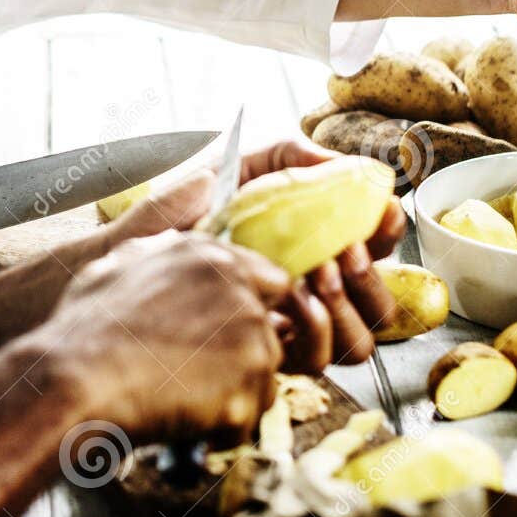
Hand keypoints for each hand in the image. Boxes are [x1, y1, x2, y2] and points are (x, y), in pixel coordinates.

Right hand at [38, 230, 287, 440]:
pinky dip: (225, 429)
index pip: (270, 279)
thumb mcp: (116, 265)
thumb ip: (159, 253)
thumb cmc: (82, 329)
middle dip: (250, 356)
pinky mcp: (250, 380)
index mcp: (207, 255)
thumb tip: (169, 247)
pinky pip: (252, 416)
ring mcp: (249, 332)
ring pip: (265, 376)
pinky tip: (188, 426)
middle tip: (210, 378)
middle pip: (271, 330)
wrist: (75, 379)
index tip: (239, 335)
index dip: (254, 312)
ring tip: (186, 405)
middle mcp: (238, 287)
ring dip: (234, 394)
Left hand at [106, 143, 401, 366]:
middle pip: (381, 301)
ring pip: (360, 339)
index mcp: (311, 239)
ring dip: (347, 306)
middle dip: (371, 277)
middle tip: (340, 254)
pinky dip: (317, 331)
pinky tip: (291, 302)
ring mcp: (292, 323)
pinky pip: (318, 359)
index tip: (373, 221)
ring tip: (314, 276)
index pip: (377, 244)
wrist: (130, 251)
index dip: (386, 232)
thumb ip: (290, 158)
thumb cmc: (179, 209)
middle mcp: (310, 286)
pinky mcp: (268, 352)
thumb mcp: (234, 167)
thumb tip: (349, 166)